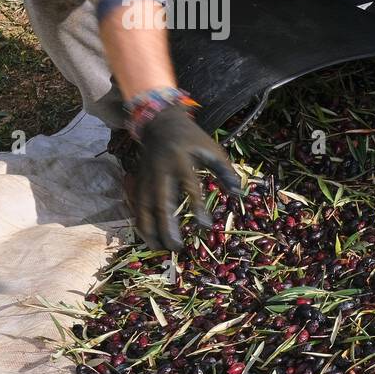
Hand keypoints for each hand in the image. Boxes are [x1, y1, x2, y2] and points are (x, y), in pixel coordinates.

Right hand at [134, 105, 241, 250]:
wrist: (159, 124)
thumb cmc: (191, 140)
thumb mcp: (212, 149)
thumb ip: (225, 170)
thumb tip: (238, 193)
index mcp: (181, 162)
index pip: (189, 187)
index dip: (196, 207)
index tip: (205, 226)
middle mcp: (161, 172)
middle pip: (161, 203)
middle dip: (167, 228)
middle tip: (177, 248)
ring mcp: (146, 178)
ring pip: (144, 208)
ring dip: (150, 231)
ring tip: (159, 249)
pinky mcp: (138, 182)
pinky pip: (137, 206)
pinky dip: (141, 223)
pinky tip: (148, 238)